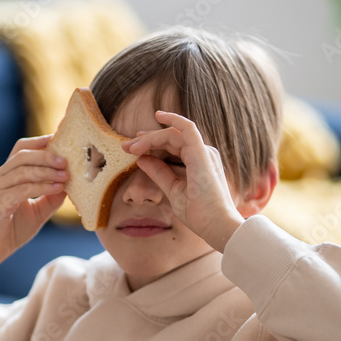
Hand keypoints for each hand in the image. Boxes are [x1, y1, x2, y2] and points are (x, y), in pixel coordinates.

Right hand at [0, 135, 67, 284]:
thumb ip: (51, 198)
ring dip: (47, 171)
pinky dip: (41, 187)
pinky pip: (22, 189)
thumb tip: (70, 185)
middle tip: (67, 160)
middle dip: (46, 154)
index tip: (61, 140)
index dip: (40, 142)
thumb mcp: (37, 212)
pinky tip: (57, 189)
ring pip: (22, 170)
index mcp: (7, 175)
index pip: (21, 149)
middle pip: (22, 154)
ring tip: (66, 175)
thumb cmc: (10, 231)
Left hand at [121, 111, 244, 251]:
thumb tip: (141, 159)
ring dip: (151, 137)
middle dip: (146, 140)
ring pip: (173, 134)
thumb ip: (159, 173)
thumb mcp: (172, 190)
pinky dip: (174, 119)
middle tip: (126, 146)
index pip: (172, 146)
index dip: (151, 144)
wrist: (214, 225)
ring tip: (132, 145)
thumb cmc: (198, 212)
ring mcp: (203, 152)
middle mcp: (202, 154)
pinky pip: (187, 128)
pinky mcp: (202, 153)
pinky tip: (159, 115)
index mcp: (198, 162)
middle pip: (170, 138)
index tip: (133, 149)